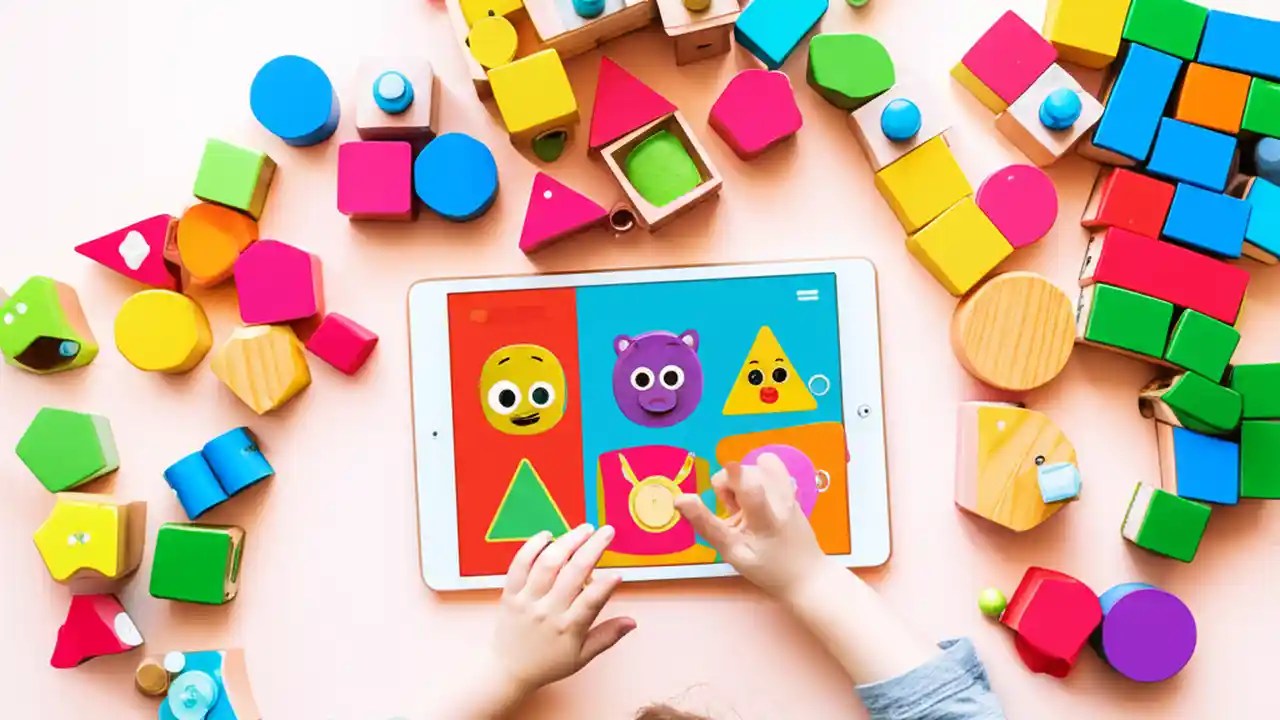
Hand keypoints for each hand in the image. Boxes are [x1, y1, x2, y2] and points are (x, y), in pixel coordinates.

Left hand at [489, 525, 635, 699]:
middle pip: (573, 573)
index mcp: (568, 629)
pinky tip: (547, 535)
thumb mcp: (581, 657)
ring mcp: (527, 600)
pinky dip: (532, 546)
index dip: (605, 586)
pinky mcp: (510, 593)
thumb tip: (632, 622)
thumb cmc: (547, 663)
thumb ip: (607, 636)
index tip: (619, 573)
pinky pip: (519, 564)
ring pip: (548, 563)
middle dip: (593, 548)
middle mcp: (547, 611)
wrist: (507, 670)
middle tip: (607, 532)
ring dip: (567, 541)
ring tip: (584, 529)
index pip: (590, 602)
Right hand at [675, 454, 827, 599]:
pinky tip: (758, 500)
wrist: (806, 574)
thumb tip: (680, 499)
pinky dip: (757, 478)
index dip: (732, 473)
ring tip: (745, 505)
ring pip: (758, 465)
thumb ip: (706, 525)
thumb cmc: (767, 568)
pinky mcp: (793, 490)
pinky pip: (769, 468)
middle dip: (729, 486)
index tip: (720, 474)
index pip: (750, 487)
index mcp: (765, 519)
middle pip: (746, 470)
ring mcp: (789, 492)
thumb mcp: (732, 553)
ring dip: (743, 479)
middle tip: (732, 512)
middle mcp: (780, 499)